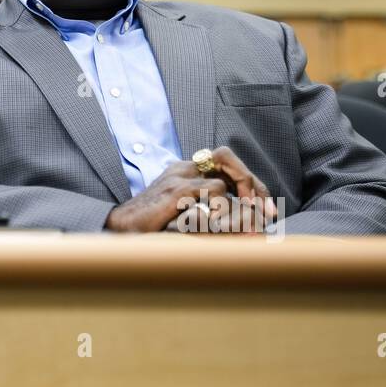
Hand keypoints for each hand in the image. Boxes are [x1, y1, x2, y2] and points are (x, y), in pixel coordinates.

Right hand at [105, 146, 274, 233]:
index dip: (251, 184)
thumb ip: (210, 210)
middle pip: (226, 158)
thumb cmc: (151, 225)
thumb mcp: (184, 213)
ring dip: (239, 206)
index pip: (226, 164)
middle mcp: (183, 169)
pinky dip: (223, 210)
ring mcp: (177, 178)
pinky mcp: (174, 192)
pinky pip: (211, 192)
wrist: (118, 228)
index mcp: (186, 171)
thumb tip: (247, 220)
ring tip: (248, 227)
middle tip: (266, 213)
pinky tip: (224, 227)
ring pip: (222, 181)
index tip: (267, 210)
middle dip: (252, 184)